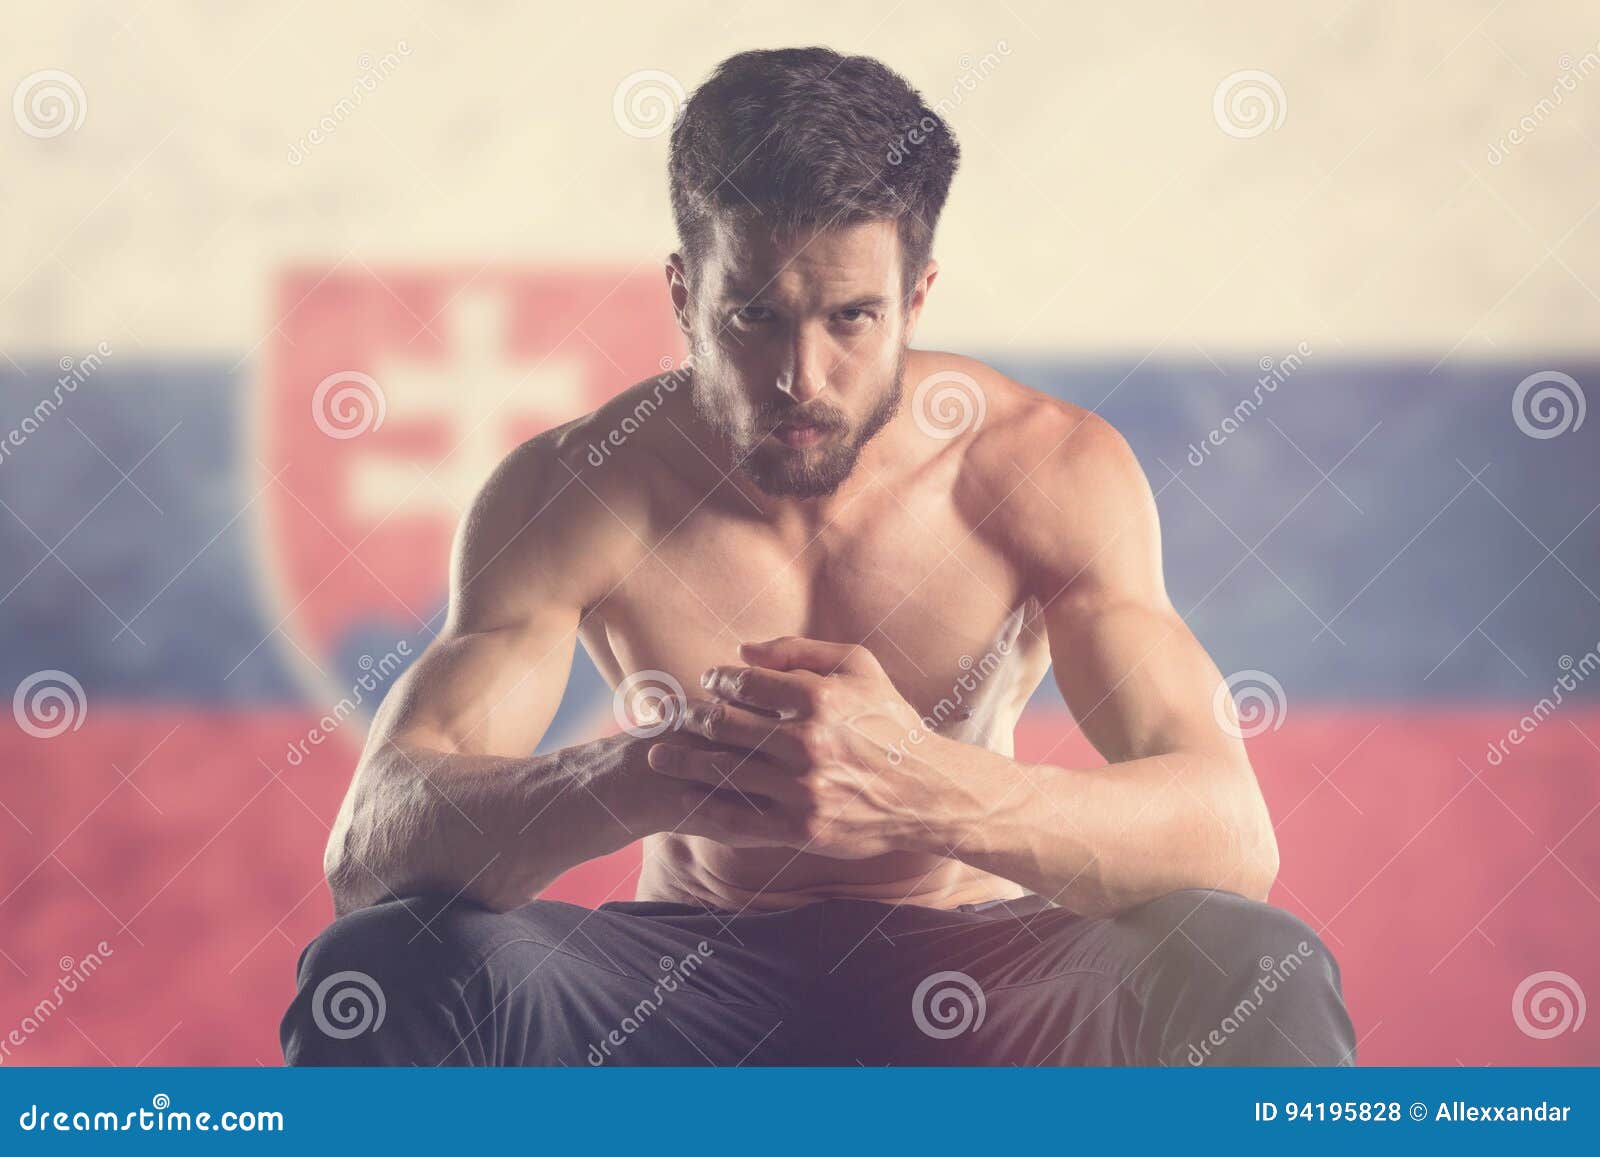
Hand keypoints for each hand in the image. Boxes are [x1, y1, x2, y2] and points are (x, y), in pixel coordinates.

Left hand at [646, 637, 966, 857]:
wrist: (926, 793)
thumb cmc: (891, 723)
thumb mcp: (859, 667)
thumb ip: (799, 650)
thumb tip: (740, 650)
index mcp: (819, 699)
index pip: (744, 683)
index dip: (717, 680)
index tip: (707, 682)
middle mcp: (807, 743)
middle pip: (724, 726)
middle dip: (688, 719)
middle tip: (669, 715)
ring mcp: (802, 790)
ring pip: (723, 772)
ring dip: (683, 763)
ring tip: (658, 756)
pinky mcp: (800, 829)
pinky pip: (739, 818)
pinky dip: (706, 808)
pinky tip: (685, 799)